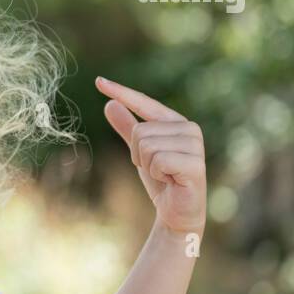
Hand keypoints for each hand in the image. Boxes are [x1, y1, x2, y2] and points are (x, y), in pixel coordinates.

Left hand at [96, 76, 206, 234]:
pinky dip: (156, 174)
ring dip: (147, 166)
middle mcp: (189, 128)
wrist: (177, 212)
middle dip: (138, 155)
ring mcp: (195, 145)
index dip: (121, 92)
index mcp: (176, 122)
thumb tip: (109, 104)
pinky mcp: (195, 164)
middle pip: (139, 131)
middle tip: (156, 169)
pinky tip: (170, 181)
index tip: (98, 81)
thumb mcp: (139, 152)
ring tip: (164, 175)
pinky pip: (157, 161)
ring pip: (146, 146)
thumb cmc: (161, 180)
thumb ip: (127, 128)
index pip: (144, 102)